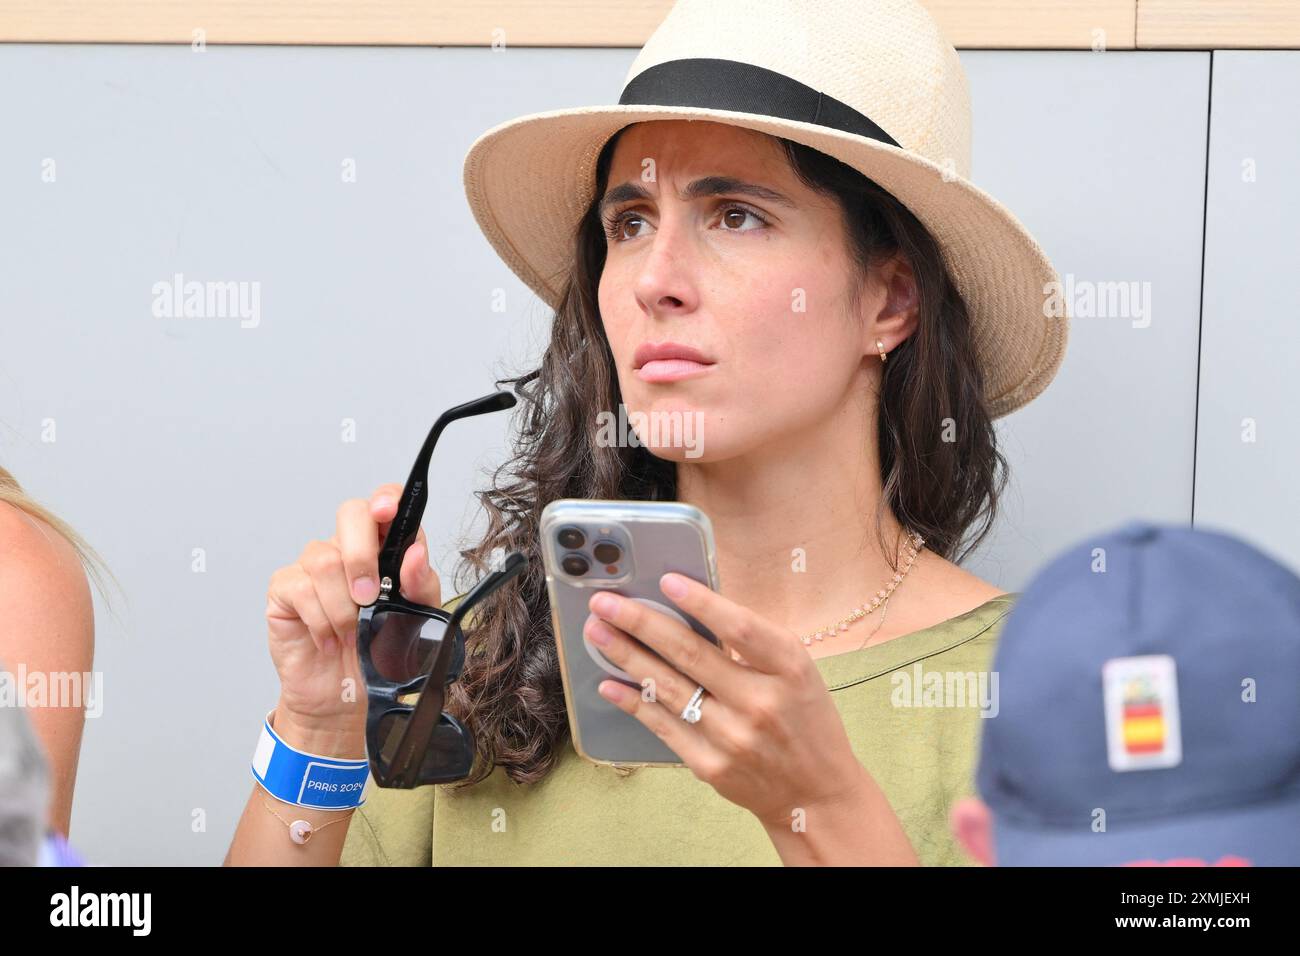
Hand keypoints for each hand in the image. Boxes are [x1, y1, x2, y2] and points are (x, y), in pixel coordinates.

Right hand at [265, 482, 442, 732]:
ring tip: (352, 635)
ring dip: (343, 606)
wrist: (347, 700)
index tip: (387, 510)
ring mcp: (313, 566)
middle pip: (350, 514)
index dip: (386, 498)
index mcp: (385, 548)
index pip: (386, 503)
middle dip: (362, 554)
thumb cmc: (382, 653)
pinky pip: (300, 587)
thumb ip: (421, 586)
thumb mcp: (416, 621)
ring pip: (324, 559)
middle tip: (369, 598)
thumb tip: (416, 553)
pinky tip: (329, 640)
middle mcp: (348, 549)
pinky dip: (320, 620)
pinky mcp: (286, 590)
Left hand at [583, 574, 868, 827]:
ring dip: (626, 656)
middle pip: (691, 654)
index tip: (666, 581)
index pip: (740, 628)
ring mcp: (732, 737)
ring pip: (668, 687)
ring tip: (596, 633)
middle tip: (605, 603)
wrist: (813, 793)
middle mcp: (760, 702)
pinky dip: (633, 702)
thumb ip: (752, 643)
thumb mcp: (796, 672)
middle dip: (641, 623)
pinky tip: (608, 683)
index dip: (701, 602)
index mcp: (789, 669)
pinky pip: (662, 726)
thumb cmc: (804, 720)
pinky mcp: (709, 765)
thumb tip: (690, 606)